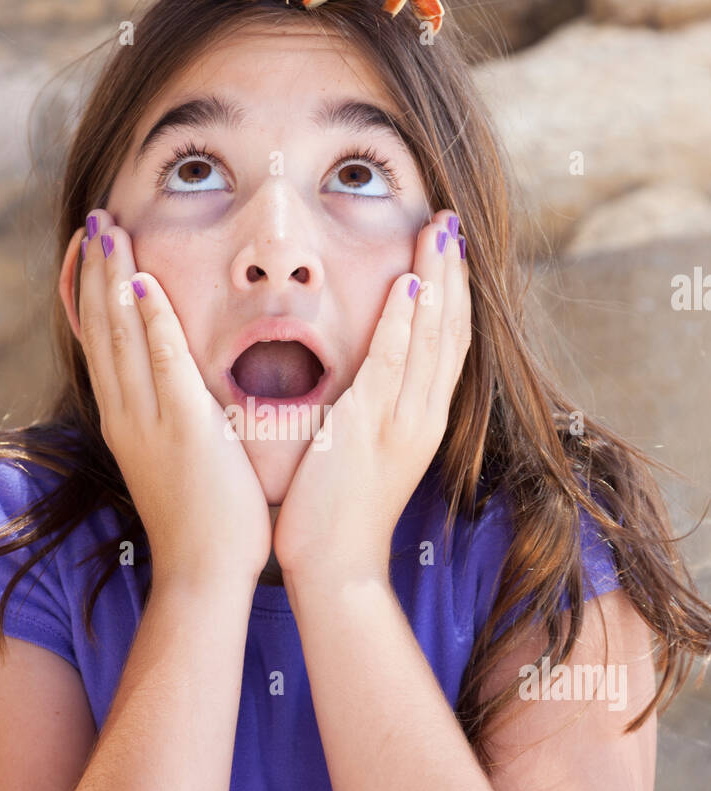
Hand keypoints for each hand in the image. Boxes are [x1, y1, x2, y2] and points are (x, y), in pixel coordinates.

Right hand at [77, 210, 272, 592]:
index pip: (102, 344)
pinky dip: (150, 320)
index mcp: (126, 421)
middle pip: (102, 327)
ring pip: (122, 334)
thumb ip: (176, 422)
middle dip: (95, 270)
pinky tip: (143, 281)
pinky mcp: (184, 427)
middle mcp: (126, 414)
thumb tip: (186, 394)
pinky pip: (163, 361)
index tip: (93, 250)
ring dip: (113, 277)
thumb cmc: (203, 524)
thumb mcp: (177, 462)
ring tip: (108, 229)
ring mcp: (149, 420)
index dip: (94, 293)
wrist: (202, 574)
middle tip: (95, 221)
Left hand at [273, 212, 470, 589]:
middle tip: (450, 221)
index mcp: (422, 420)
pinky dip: (405, 324)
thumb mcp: (365, 451)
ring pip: (432, 338)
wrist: (337, 569)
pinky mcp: (371, 430)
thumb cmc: (339, 514)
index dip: (451, 292)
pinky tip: (408, 285)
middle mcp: (424, 416)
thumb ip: (370, 411)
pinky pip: (394, 366)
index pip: (447, 343)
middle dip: (452, 272)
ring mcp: (403, 423)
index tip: (447, 248)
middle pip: (451, 330)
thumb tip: (362, 378)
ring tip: (438, 232)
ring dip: (436, 280)